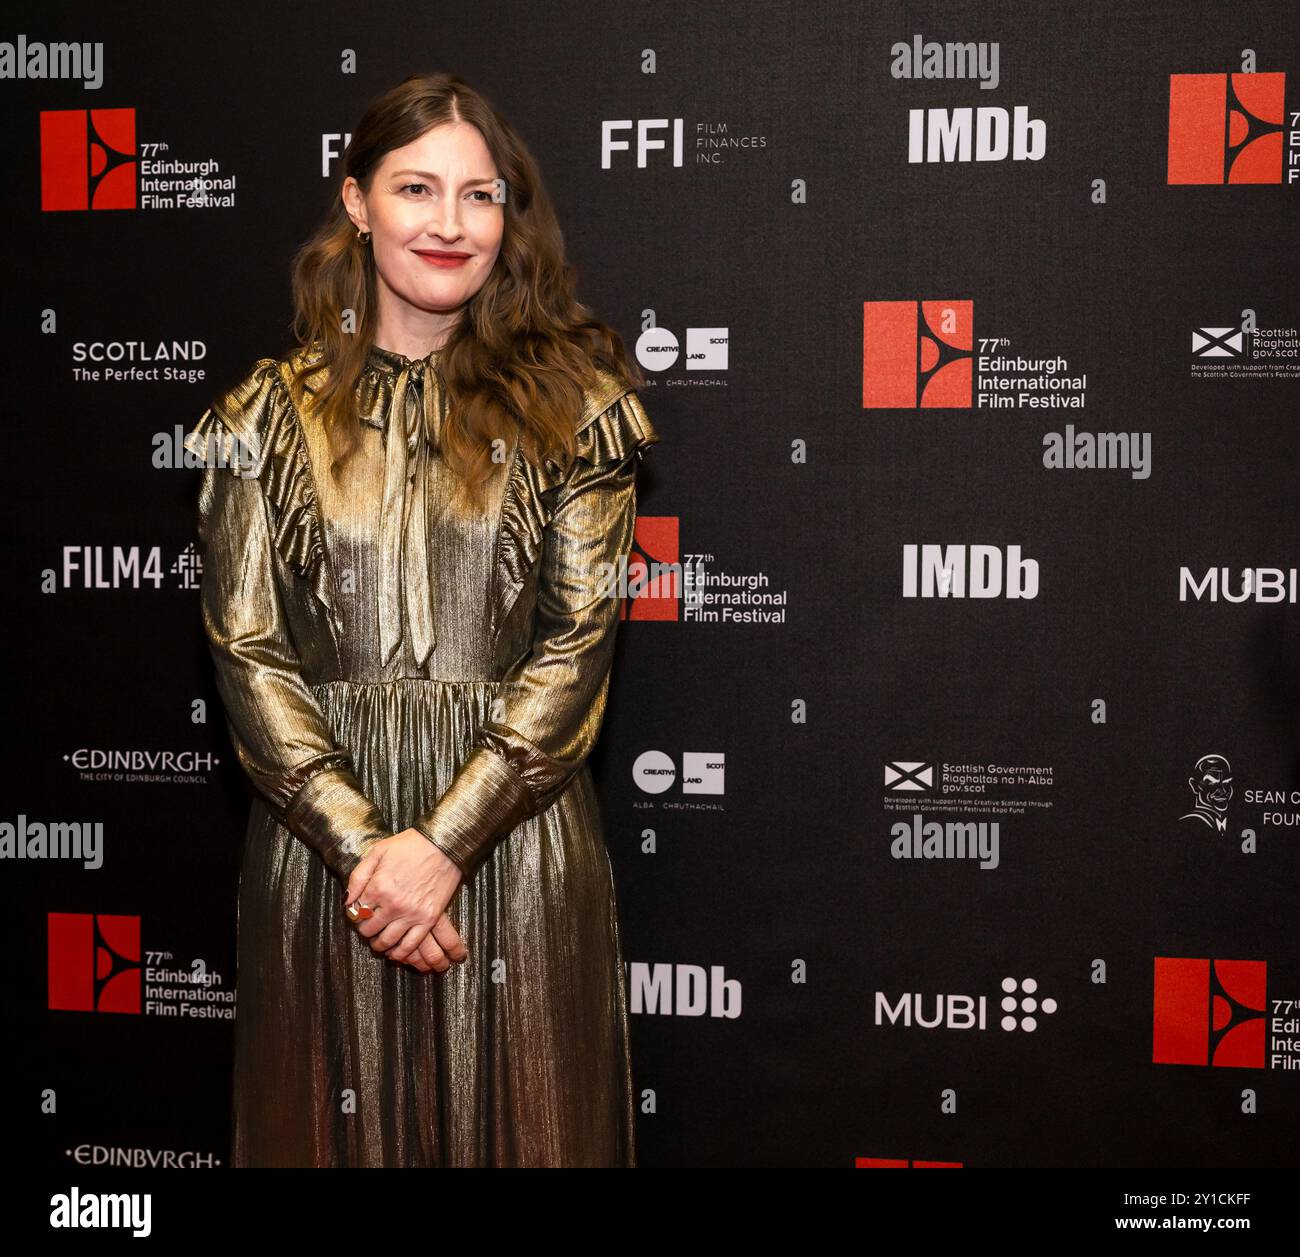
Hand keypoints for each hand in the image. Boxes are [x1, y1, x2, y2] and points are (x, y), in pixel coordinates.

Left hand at [344, 828, 465, 967]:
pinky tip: (395, 951)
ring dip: (379, 944)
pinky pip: (411, 945)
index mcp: (378, 887)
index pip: (356, 912)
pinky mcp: (428, 919)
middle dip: (365, 929)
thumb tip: (347, 900)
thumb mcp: (378, 852)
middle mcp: (392, 904)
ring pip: (387, 941)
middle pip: (369, 929)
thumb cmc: (410, 845)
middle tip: (369, 925)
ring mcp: (411, 914)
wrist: (444, 844)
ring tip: (379, 940)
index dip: (355, 914)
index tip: (359, 912)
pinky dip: (400, 953)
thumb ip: (358, 876)